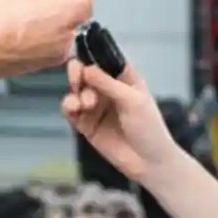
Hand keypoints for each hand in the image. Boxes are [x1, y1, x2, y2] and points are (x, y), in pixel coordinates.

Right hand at [0, 0, 91, 82]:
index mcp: (66, 14)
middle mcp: (68, 36)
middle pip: (78, 14)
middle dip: (62, 7)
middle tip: (35, 5)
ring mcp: (59, 53)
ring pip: (66, 29)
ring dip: (53, 23)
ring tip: (25, 20)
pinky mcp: (48, 64)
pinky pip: (55, 44)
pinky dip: (45, 37)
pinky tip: (23, 34)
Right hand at [61, 60, 179, 183]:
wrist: (149, 162)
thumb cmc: (149, 127)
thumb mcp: (132, 100)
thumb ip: (108, 83)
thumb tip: (86, 67)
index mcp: (123, 77)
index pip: (103, 59)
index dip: (91, 55)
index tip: (82, 58)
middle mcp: (107, 89)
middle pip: (84, 73)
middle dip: (77, 74)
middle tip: (77, 79)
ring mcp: (96, 106)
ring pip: (76, 91)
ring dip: (76, 93)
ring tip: (85, 105)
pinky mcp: (86, 124)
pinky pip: (71, 111)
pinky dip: (68, 107)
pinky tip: (73, 109)